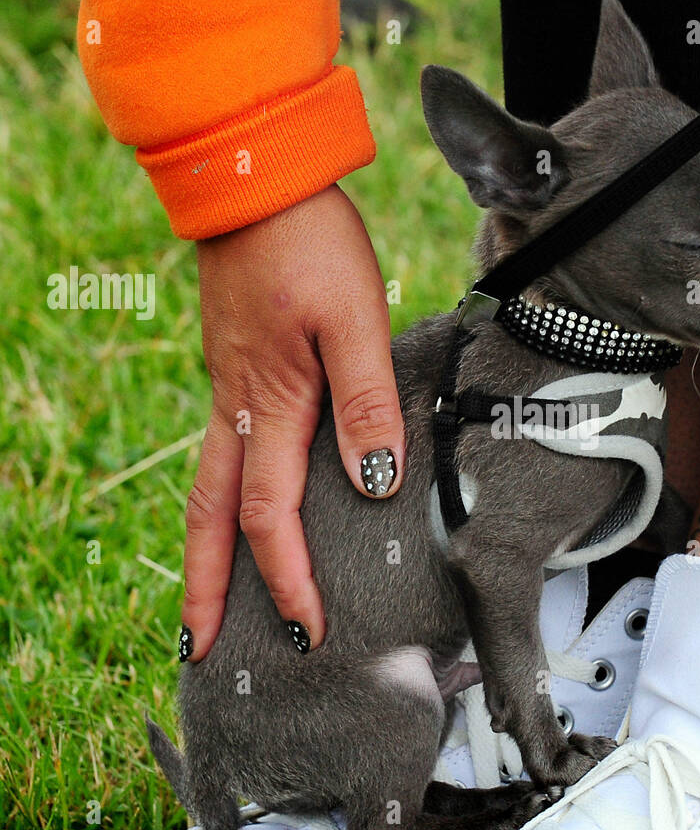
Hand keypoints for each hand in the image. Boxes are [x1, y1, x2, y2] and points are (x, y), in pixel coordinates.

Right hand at [181, 185, 402, 660]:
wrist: (257, 180)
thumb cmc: (310, 243)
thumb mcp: (354, 318)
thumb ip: (364, 403)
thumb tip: (372, 484)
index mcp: (269, 405)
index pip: (272, 518)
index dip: (290, 578)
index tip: (311, 628)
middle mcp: (237, 407)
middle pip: (210, 518)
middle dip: (205, 589)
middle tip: (197, 650)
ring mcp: (228, 389)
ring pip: (208, 488)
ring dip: (206, 550)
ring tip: (205, 600)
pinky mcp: (235, 370)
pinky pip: (221, 454)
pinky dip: (221, 501)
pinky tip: (238, 511)